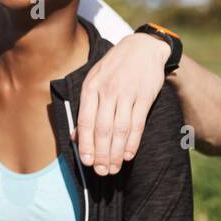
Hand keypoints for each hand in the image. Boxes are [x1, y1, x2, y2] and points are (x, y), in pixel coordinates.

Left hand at [74, 32, 169, 175]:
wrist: (142, 47)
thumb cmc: (113, 69)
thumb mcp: (94, 81)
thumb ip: (86, 108)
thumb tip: (75, 137)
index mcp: (91, 88)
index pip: (86, 121)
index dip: (86, 144)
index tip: (86, 162)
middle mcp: (107, 91)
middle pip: (103, 129)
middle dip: (101, 153)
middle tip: (101, 172)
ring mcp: (127, 94)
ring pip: (120, 129)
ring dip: (116, 152)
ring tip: (114, 168)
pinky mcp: (144, 96)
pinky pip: (137, 123)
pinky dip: (133, 141)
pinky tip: (128, 155)